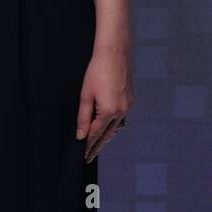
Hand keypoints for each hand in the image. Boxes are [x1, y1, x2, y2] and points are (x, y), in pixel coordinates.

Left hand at [76, 43, 133, 162]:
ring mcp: (128, 106)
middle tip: (89, 156)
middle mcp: (121, 111)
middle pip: (108, 134)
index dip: (88, 146)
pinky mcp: (130, 101)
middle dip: (98, 146)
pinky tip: (107, 127)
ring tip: (96, 145)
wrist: (115, 54)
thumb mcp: (85, 94)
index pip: (96, 134)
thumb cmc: (97, 71)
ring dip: (106, 136)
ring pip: (116, 127)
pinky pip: (121, 118)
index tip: (83, 155)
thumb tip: (81, 134)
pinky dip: (113, 125)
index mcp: (109, 111)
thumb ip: (83, 116)